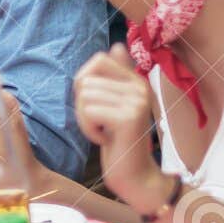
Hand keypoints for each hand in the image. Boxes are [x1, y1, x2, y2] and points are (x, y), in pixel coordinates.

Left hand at [73, 45, 163, 206]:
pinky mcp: (129, 117)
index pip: (99, 59)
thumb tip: (117, 45)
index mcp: (137, 81)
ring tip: (104, 132)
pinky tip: (105, 139)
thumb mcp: (116, 106)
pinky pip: (89, 111)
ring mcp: (136, 101)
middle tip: (101, 124)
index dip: (85, 82)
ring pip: (85, 96)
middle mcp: (140, 87)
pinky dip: (89, 129)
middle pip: (86, 80)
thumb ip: (116, 77)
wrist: (136, 176)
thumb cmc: (120, 142)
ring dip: (85, 120)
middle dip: (83, 106)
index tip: (96, 105)